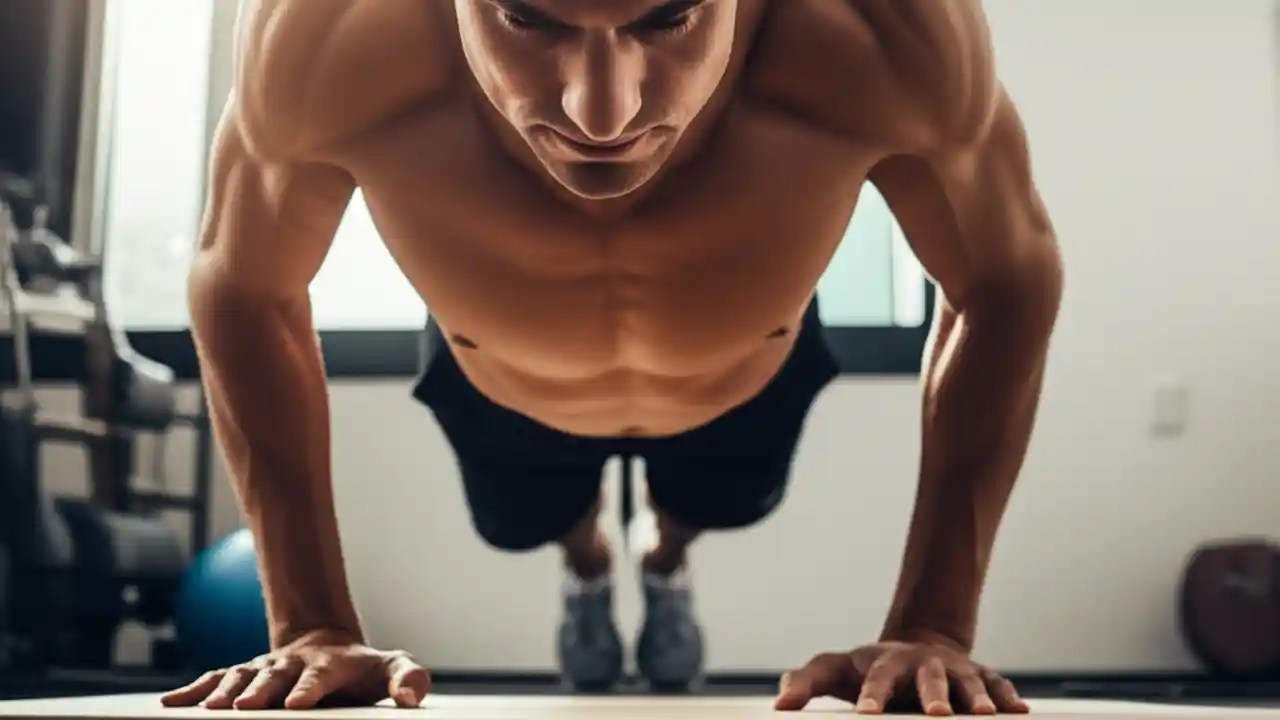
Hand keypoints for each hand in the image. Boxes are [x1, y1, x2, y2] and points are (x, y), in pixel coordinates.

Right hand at [160, 629, 430, 709]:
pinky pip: (215, 680)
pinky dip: (193, 690)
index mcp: (328, 665)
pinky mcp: (244, 675)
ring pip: (240, 677)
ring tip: (209, 709)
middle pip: (272, 676)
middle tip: (242, 707)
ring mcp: (264, 668)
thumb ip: (407, 678)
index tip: (296, 705)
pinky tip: (170, 704)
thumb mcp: (390, 668)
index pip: (318, 678)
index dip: (308, 689)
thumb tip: (411, 697)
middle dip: (258, 690)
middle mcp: (291, 665)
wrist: (329, 646)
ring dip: (222, 692)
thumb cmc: (363, 669)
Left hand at [774, 640, 1028, 715]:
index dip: (873, 696)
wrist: (915, 645)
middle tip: (936, 714)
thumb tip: (778, 706)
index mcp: (885, 664)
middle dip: (932, 694)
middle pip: (927, 677)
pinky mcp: (979, 676)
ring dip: (975, 697)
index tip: (867, 714)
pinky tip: (1020, 712)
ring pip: (967, 680)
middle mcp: (922, 663)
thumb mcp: (835, 670)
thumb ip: (805, 682)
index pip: (877, 679)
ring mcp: (953, 669)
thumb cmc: (867, 669)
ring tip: (981, 715)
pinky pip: (997, 684)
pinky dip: (1008, 697)